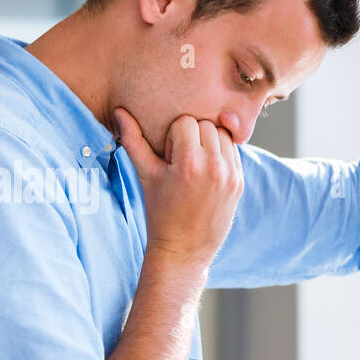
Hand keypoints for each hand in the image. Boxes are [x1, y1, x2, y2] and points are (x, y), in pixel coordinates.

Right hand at [114, 108, 243, 266]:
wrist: (184, 248)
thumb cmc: (160, 211)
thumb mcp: (146, 175)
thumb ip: (134, 140)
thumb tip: (119, 111)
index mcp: (189, 163)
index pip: (186, 122)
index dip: (174, 136)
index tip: (170, 156)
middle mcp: (214, 167)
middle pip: (207, 125)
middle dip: (193, 136)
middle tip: (182, 160)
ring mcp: (231, 176)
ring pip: (224, 136)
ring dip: (209, 143)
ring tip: (195, 164)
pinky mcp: (239, 183)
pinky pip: (234, 152)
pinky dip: (221, 155)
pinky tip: (206, 172)